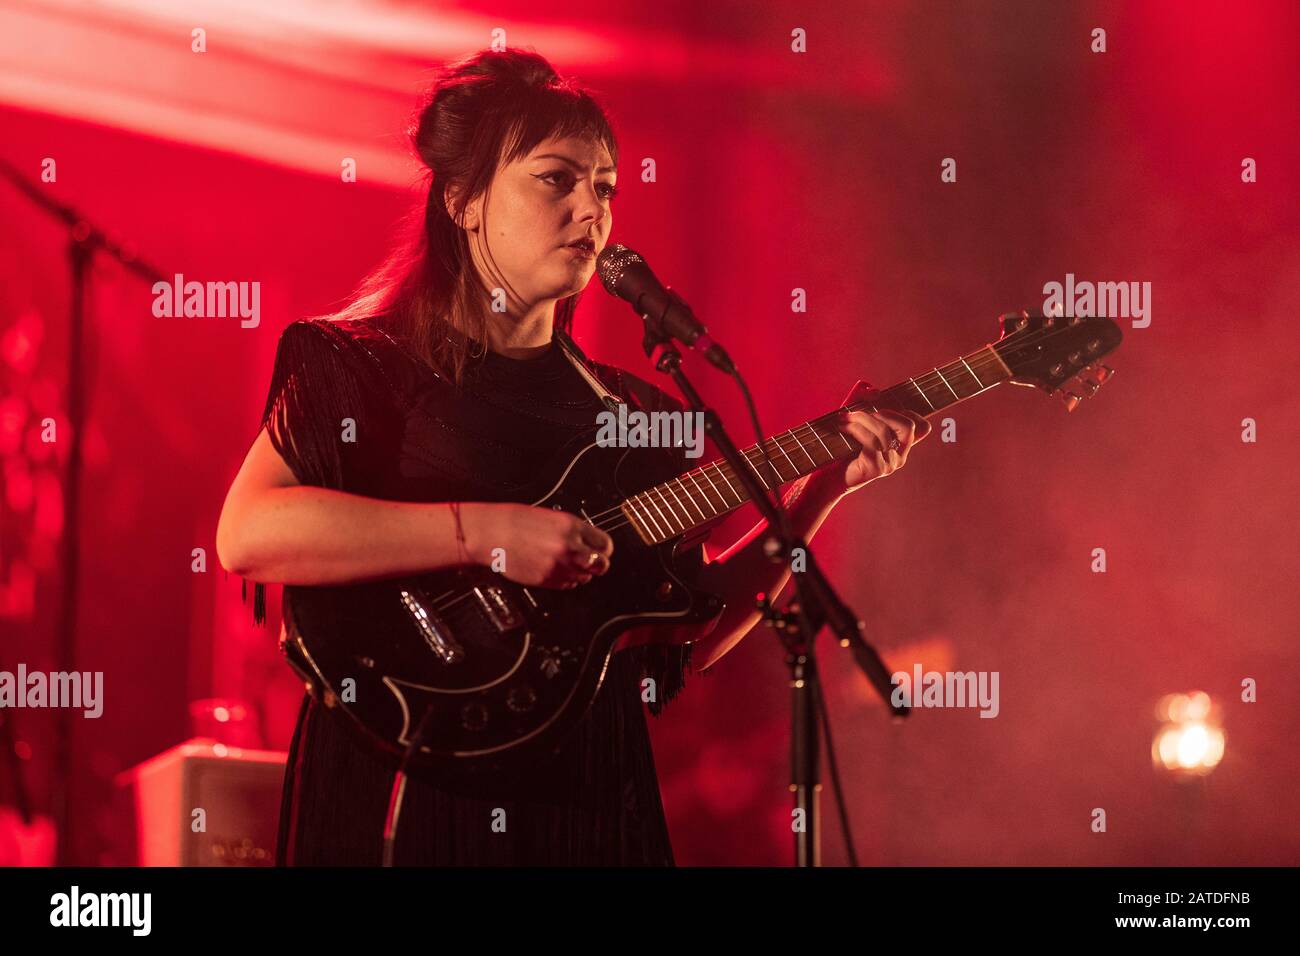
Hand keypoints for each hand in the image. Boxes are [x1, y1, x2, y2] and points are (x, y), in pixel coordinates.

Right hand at [463, 503, 613, 588]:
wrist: (490, 533)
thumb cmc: (515, 521)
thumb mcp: (552, 517)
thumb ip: (574, 531)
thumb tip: (589, 543)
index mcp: (571, 526)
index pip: (605, 544)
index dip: (604, 549)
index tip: (601, 550)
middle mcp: (568, 547)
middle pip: (601, 565)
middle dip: (598, 564)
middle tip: (591, 562)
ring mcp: (558, 565)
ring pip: (585, 578)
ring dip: (580, 573)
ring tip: (566, 563)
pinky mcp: (546, 580)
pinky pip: (567, 585)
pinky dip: (565, 580)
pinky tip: (554, 569)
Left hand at [807, 379, 931, 499]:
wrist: (829, 476)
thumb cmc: (842, 446)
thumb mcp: (855, 420)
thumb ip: (864, 401)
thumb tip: (872, 389)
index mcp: (900, 444)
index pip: (922, 427)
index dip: (910, 412)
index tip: (883, 407)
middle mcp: (899, 455)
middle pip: (908, 427)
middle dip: (884, 413)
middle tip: (861, 414)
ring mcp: (890, 464)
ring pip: (885, 432)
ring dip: (862, 419)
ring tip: (844, 418)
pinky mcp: (876, 469)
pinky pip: (871, 443)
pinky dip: (855, 430)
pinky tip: (842, 428)